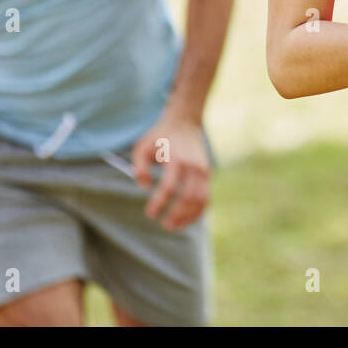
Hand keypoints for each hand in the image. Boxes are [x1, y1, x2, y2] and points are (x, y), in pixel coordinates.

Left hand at [131, 112, 210, 230]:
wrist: (185, 122)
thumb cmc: (161, 136)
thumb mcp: (143, 146)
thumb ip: (139, 167)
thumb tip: (144, 187)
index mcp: (177, 159)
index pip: (169, 187)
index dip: (159, 203)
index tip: (150, 214)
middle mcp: (193, 166)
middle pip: (188, 197)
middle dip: (176, 214)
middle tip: (164, 225)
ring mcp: (204, 170)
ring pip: (200, 200)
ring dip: (189, 216)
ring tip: (175, 226)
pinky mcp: (208, 174)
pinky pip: (207, 197)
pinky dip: (199, 211)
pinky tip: (188, 219)